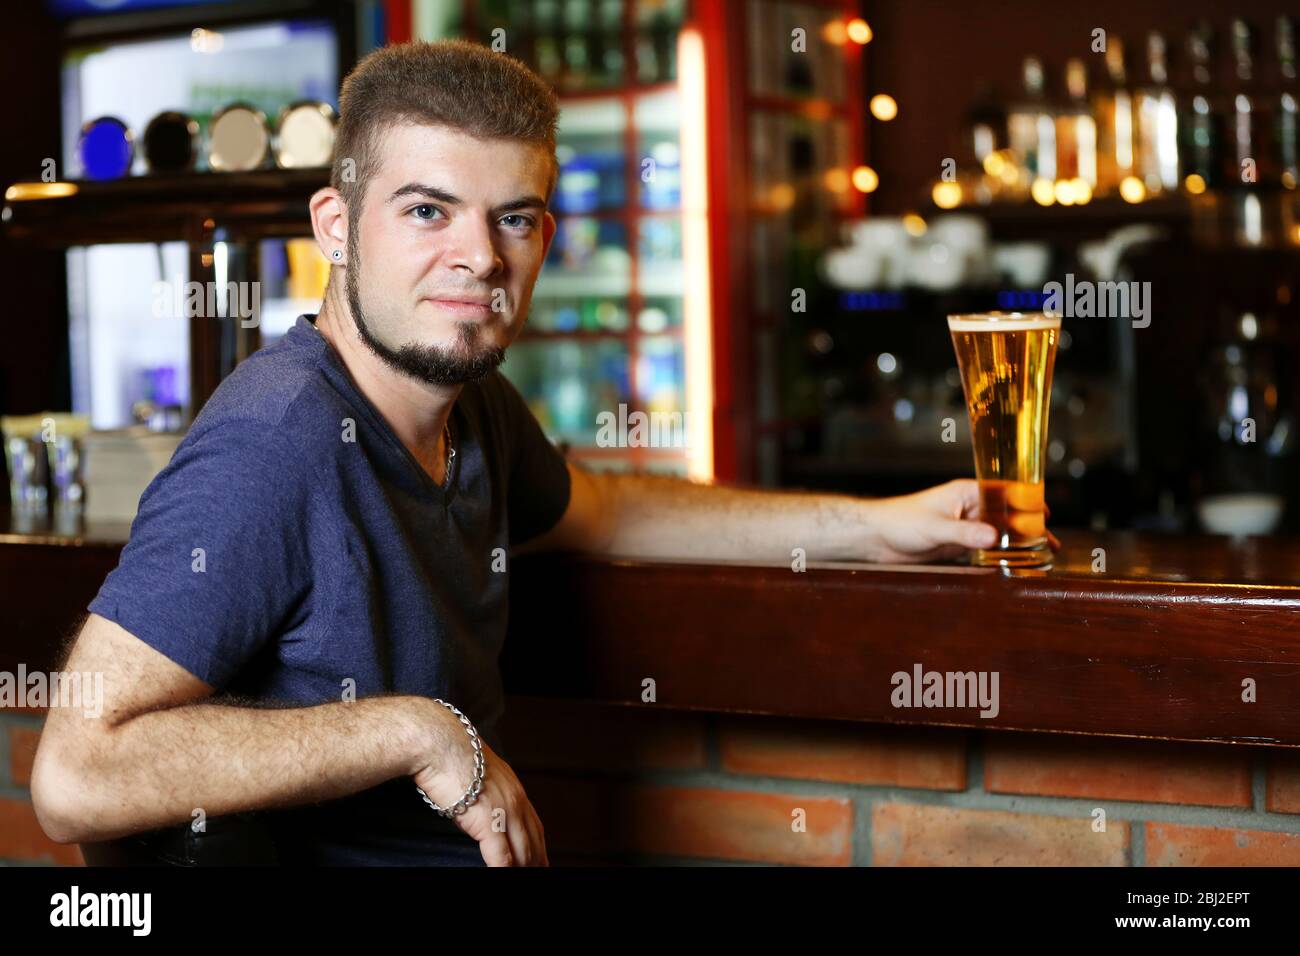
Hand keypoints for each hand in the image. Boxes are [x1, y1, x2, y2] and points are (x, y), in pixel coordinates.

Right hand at [412, 709, 547, 866]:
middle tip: (539, 874)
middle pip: (533, 840)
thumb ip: (487, 792)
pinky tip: (504, 876)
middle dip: (537, 861)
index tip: (540, 860)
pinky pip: (502, 856)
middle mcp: (515, 799)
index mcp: (514, 788)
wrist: (440, 744)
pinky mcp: (489, 822)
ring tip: (524, 880)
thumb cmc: (450, 755)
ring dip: (524, 868)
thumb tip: (479, 810)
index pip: (534, 824)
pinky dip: (505, 870)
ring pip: (522, 851)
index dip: (539, 845)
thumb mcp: (480, 772)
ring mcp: (504, 811)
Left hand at [865, 478, 1060, 563]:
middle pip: (1006, 517)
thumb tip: (994, 536)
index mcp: (966, 493)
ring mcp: (965, 528)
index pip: (1004, 493)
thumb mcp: (935, 526)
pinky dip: (999, 558)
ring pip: (998, 536)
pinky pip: (985, 551)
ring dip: (1016, 546)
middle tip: (1051, 545)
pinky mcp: (958, 546)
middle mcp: (969, 509)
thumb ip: (964, 532)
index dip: (1026, 503)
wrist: (875, 538)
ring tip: (1041, 559)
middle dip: (1028, 530)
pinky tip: (1014, 568)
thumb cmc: (900, 521)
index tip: (1046, 516)